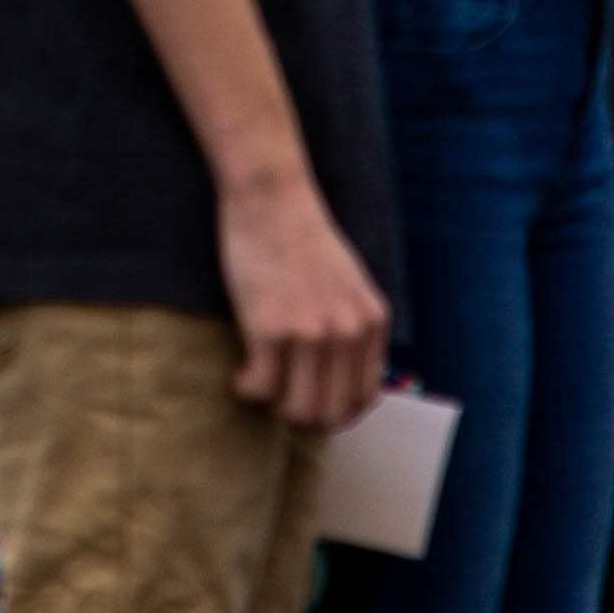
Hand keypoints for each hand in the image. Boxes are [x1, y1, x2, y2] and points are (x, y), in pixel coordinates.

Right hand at [215, 163, 390, 427]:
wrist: (271, 198)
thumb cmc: (301, 235)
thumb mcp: (348, 283)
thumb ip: (352, 325)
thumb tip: (339, 377)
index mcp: (372, 322)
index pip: (364, 398)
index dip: (336, 413)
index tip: (312, 405)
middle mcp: (348, 332)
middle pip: (331, 412)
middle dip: (302, 415)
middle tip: (280, 397)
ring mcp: (311, 333)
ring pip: (297, 408)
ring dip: (275, 405)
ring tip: (260, 382)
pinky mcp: (271, 329)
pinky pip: (261, 388)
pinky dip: (249, 389)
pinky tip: (241, 373)